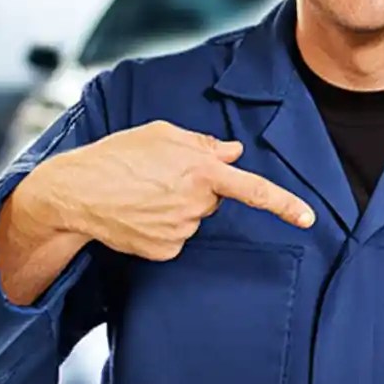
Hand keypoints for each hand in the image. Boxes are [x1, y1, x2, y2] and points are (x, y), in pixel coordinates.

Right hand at [27, 120, 314, 261]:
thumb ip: (201, 143)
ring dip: (177, 205)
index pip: (253, 189)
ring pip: (194, 217)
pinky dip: (162, 226)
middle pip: (215, 198)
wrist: (74, 192)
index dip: (284, 203)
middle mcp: (195, 203)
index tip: (309, 217)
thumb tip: (231, 151)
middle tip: (160, 176)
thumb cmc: (116, 155)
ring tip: (143, 193)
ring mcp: (180, 230)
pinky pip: (176, 237)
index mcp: (200, 170)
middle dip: (197, 187)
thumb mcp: (160, 134)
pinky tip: (138, 214)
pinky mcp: (165, 250)